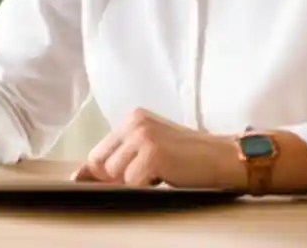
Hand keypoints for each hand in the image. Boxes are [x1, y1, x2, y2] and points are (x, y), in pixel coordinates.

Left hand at [73, 108, 247, 188]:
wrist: (224, 157)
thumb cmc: (190, 157)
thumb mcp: (152, 148)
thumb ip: (123, 156)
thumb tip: (81, 175)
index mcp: (133, 118)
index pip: (98, 151)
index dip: (98, 173)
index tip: (98, 184)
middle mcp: (134, 123)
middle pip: (101, 164)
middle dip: (116, 179)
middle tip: (144, 179)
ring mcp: (143, 137)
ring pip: (115, 175)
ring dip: (133, 183)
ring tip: (158, 175)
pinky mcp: (152, 154)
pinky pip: (133, 184)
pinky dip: (147, 188)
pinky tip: (166, 177)